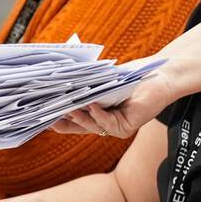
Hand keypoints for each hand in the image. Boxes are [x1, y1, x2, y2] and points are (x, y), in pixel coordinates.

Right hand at [52, 69, 176, 138]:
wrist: (159, 77)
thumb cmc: (130, 76)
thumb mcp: (102, 78)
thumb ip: (83, 81)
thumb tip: (56, 73)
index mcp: (96, 113)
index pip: (73, 119)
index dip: (58, 118)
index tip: (41, 114)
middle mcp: (104, 123)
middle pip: (79, 125)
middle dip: (63, 120)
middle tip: (47, 115)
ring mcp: (114, 127)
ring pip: (92, 126)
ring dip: (79, 117)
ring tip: (67, 109)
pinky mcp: (126, 127)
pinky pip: (108, 123)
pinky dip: (98, 114)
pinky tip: (91, 105)